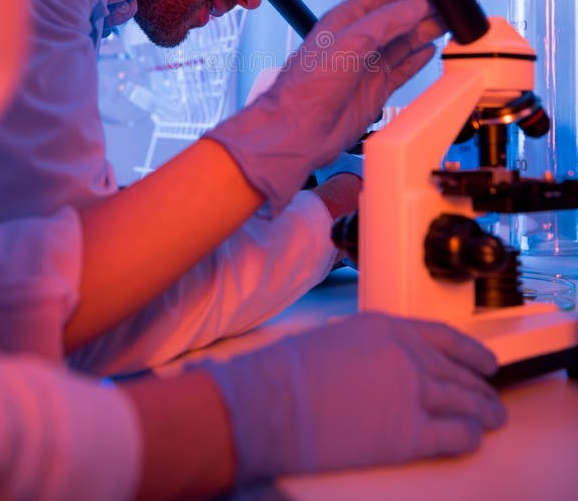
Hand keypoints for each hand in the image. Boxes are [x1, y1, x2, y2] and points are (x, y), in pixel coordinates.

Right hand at [197, 312, 505, 486]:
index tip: (484, 359)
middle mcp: (407, 356)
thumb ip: (371, 349)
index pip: (443, 338)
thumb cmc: (290, 372)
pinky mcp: (407, 433)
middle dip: (479, 384)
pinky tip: (474, 438)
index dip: (470, 351)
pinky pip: (452, 435)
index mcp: (388, 328)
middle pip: (456, 371)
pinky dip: (468, 437)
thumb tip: (384, 367)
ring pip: (463, 401)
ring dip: (483, 410)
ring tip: (494, 416)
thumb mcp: (337, 338)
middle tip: (491, 392)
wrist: (273, 402)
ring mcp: (411, 393)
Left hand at [208, 0, 442, 212]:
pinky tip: (433, 49)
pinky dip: (420, 58)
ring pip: (408, 39)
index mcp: (347, 18)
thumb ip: (383, 23)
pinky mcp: (376, 89)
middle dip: (432, 2)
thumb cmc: (305, 89)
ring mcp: (369, 63)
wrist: (296, 133)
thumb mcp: (347, 45)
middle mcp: (359, 38)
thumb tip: (415, 6)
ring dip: (431, 28)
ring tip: (457, 20)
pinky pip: (404, 67)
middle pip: (403, 13)